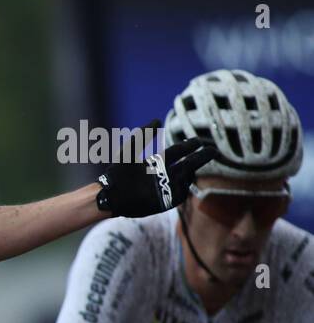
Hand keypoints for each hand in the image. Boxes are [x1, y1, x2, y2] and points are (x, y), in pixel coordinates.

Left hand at [96, 135, 216, 217]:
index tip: (201, 141)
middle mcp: (163, 175)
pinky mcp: (163, 202)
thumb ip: (142, 135)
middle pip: (187, 164)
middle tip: (214, 151)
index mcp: (157, 162)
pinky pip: (179, 195)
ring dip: (192, 172)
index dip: (190, 146)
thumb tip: (157, 119)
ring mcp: (164, 188)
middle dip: (200, 158)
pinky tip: (183, 182)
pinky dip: (183, 188)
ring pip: (185, 178)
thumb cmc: (117, 173)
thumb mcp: (129, 151)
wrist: (109, 196)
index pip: (178, 151)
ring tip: (193, 166)